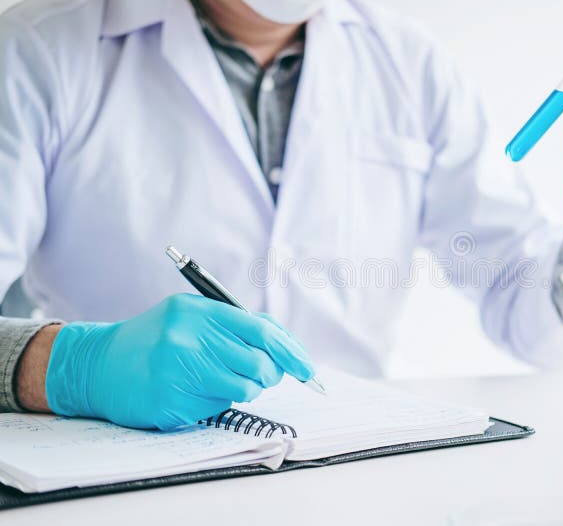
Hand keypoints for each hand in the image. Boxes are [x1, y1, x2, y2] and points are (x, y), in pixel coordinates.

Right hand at [45, 294, 314, 429]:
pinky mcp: (171, 401)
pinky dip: (218, 401)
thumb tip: (286, 343)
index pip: (262, 330)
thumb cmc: (155, 338)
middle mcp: (190, 338)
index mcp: (199, 311)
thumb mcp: (191, 315)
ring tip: (225, 380)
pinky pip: (218, 407)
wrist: (99, 365)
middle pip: (259, 363)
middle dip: (272, 373)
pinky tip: (195, 390)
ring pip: (245, 389)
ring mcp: (179, 371)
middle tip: (265, 375)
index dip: (291, 351)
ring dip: (247, 389)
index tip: (307, 367)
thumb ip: (234, 323)